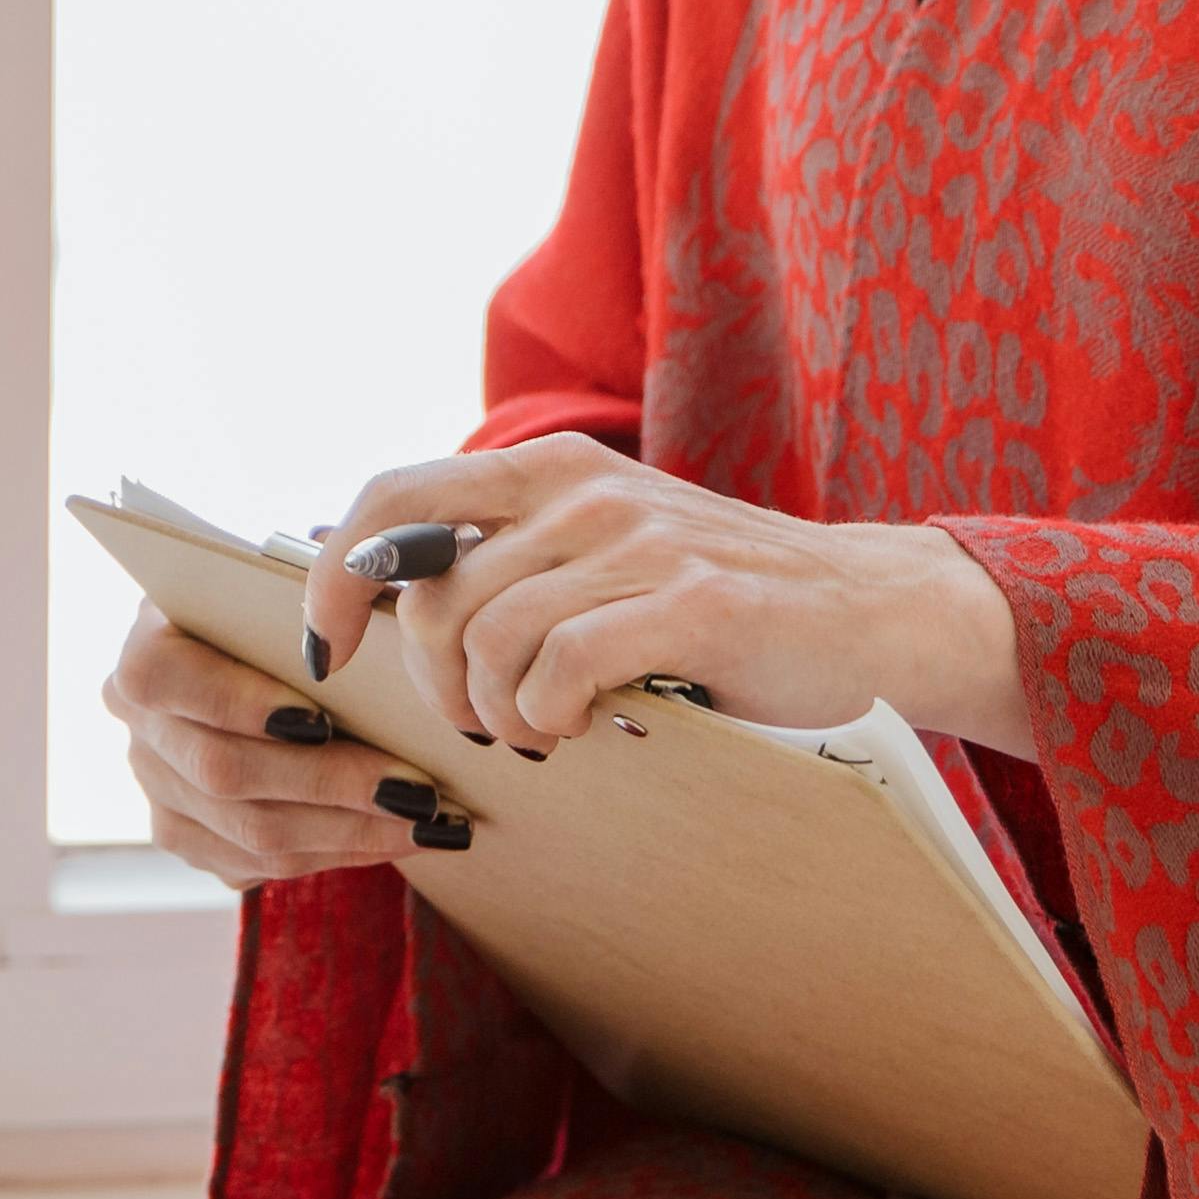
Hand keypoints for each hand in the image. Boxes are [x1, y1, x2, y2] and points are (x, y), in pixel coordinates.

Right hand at [104, 602, 458, 889]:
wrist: (255, 664)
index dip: (238, 702)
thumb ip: (319, 582)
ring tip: (430, 821)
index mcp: (145, 646)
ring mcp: (159, 793)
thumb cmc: (279, 615)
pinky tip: (401, 837)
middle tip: (416, 788)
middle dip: (329, 782)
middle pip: (222, 770)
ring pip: (250, 832)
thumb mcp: (289, 582)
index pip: (162, 678)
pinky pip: (265, 865)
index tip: (321, 718)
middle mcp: (139, 729)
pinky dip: (341, 852)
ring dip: (350, 830)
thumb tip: (374, 583)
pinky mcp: (191, 841)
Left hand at [296, 439, 1027, 760]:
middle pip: (433, 596)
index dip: (337, 575)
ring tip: (539, 730)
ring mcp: (641, 542)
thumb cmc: (717, 599)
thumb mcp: (603, 552)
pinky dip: (550, 717)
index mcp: (552, 469)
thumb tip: (386, 604)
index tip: (330, 645)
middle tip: (485, 721)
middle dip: (434, 683)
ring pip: (489, 640)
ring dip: (495, 711)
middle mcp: (586, 491)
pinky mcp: (693, 604)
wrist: (869, 610)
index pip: (395, 497)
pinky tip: (582, 728)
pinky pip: (562, 669)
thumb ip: (513, 559)